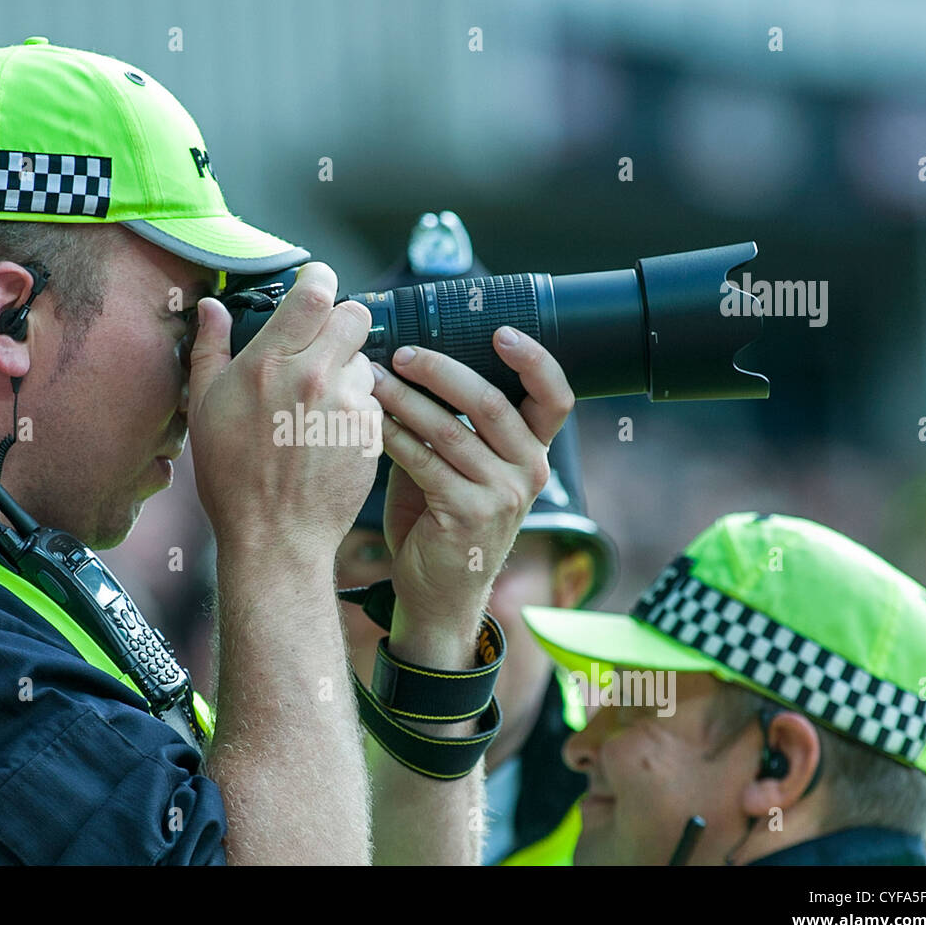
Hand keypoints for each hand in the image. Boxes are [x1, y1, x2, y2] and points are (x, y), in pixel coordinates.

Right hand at [187, 262, 380, 559]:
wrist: (275, 536)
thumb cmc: (231, 477)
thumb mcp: (204, 408)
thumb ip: (210, 348)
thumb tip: (211, 306)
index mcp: (271, 361)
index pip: (316, 290)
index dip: (319, 281)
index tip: (315, 287)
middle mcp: (315, 375)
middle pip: (355, 314)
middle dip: (340, 322)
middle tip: (322, 345)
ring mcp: (348, 404)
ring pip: (364, 359)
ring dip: (348, 370)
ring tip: (319, 403)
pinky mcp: (370, 431)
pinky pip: (371, 399)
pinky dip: (356, 407)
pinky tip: (329, 433)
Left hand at [373, 328, 573, 647]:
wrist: (438, 593)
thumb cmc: (442, 519)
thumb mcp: (459, 466)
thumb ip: (450, 422)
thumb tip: (410, 364)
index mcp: (533, 452)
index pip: (555, 398)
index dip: (534, 361)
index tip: (501, 331)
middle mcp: (530, 471)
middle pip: (492, 403)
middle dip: (442, 371)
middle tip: (401, 353)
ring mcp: (503, 496)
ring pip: (452, 430)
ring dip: (405, 399)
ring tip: (371, 379)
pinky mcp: (469, 514)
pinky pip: (425, 461)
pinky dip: (394, 436)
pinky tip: (370, 421)